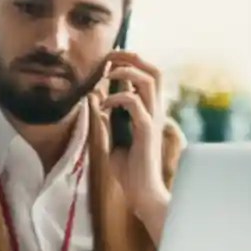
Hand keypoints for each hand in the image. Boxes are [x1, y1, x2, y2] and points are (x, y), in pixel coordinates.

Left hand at [92, 50, 170, 237]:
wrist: (141, 194)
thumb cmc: (129, 169)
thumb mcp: (112, 138)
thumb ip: (107, 119)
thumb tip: (95, 99)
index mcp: (149, 111)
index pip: (148, 75)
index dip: (131, 62)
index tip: (108, 60)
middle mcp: (155, 111)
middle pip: (154, 70)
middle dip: (132, 57)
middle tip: (110, 57)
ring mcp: (153, 119)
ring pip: (149, 79)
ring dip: (126, 72)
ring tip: (106, 75)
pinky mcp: (146, 130)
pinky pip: (134, 103)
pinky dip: (116, 98)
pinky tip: (103, 106)